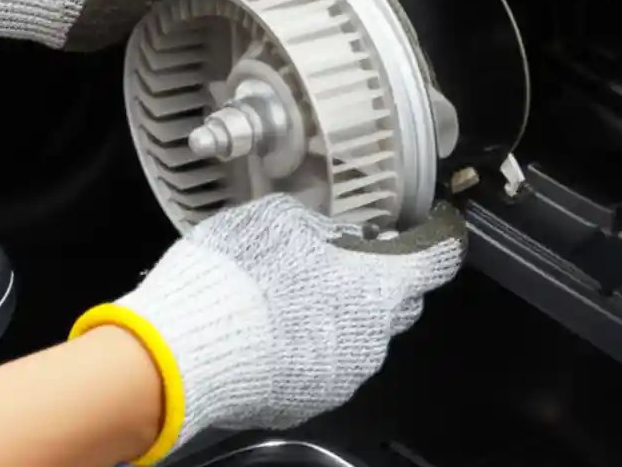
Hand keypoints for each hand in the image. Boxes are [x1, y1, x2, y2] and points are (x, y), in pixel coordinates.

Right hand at [69, 195, 465, 464]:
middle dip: (379, 280)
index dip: (438, 241)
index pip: (435, 262)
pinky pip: (322, 367)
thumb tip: (328, 233)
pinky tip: (272, 330)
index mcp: (376, 286)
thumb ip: (316, 225)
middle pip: (396, 304)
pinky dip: (308, 347)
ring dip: (338, 316)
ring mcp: (342, 377)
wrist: (183, 353)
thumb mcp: (275, 219)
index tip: (436, 232)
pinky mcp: (309, 403)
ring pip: (358, 338)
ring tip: (291, 296)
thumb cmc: (234, 278)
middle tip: (342, 259)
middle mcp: (371, 339)